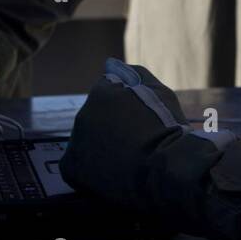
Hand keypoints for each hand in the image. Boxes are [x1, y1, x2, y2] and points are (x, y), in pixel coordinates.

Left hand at [60, 59, 195, 208]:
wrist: (166, 166)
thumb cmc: (167, 127)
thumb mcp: (158, 92)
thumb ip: (134, 74)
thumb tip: (110, 64)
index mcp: (101, 92)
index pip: (107, 96)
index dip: (125, 110)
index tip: (140, 123)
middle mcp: (83, 113)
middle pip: (96, 119)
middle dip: (111, 127)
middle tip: (135, 143)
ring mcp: (76, 140)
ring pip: (87, 142)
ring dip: (101, 148)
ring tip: (125, 162)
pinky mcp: (72, 167)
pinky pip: (77, 166)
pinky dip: (89, 170)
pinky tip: (109, 175)